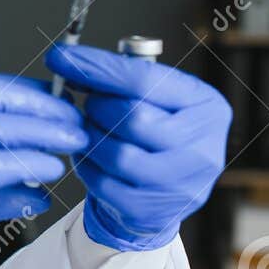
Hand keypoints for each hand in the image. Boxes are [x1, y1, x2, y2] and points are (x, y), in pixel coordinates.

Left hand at [44, 44, 229, 251]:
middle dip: (98, 107)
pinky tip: (88, 155)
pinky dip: (87, 165)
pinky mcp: (154, 212)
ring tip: (89, 129)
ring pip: (118, 154)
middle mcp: (203, 146)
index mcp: (207, 106)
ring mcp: (182, 184)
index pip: (144, 79)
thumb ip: (124, 79)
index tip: (60, 57)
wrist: (165, 194)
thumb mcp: (158, 99)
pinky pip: (106, 184)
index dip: (97, 67)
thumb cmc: (157, 134)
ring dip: (91, 137)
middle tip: (90, 105)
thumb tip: (69, 62)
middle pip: (132, 117)